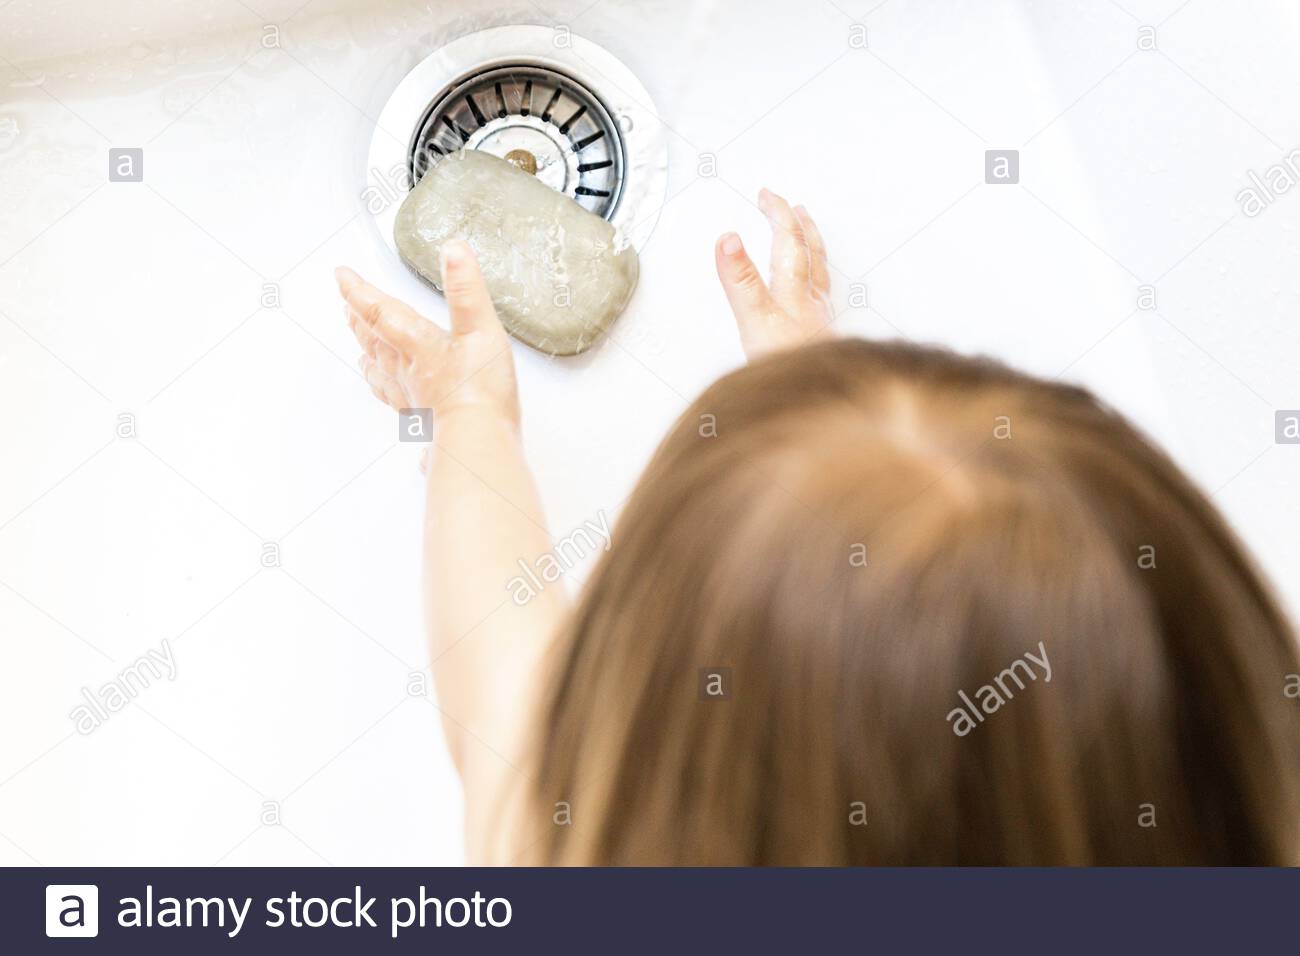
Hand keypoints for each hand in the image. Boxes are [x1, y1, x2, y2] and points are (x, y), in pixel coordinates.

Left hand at [337, 240, 518, 426]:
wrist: (477, 441)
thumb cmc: (478, 390)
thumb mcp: (479, 330)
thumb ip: (466, 290)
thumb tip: (454, 250)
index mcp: (416, 342)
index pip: (379, 310)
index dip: (358, 290)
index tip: (341, 275)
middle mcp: (407, 368)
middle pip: (374, 339)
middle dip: (359, 319)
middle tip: (347, 304)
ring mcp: (413, 394)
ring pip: (381, 369)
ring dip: (368, 352)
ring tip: (360, 346)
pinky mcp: (425, 418)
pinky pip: (396, 399)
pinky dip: (386, 390)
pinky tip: (388, 393)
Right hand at [715, 188, 832, 360]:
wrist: (820, 401)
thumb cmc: (790, 366)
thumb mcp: (755, 320)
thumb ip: (741, 280)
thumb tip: (728, 238)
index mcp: (794, 291)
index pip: (788, 240)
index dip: (776, 213)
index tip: (765, 195)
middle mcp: (810, 301)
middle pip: (807, 251)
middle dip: (795, 223)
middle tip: (785, 204)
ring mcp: (817, 320)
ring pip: (817, 272)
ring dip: (809, 246)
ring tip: (805, 231)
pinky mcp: (818, 339)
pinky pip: (819, 295)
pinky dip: (813, 279)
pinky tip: (812, 290)